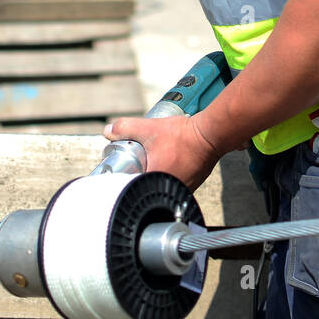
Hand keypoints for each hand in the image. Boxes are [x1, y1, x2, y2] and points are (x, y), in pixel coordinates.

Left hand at [104, 115, 220, 191]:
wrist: (211, 135)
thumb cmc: (183, 135)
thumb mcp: (149, 128)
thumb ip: (126, 128)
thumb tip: (107, 130)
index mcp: (156, 182)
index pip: (134, 189)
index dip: (125, 181)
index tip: (122, 172)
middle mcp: (171, 190)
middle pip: (149, 189)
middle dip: (142, 177)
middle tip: (137, 165)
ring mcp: (185, 188)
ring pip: (164, 187)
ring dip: (158, 177)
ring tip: (154, 163)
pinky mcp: (195, 183)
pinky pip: (177, 183)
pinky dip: (171, 175)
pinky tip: (170, 163)